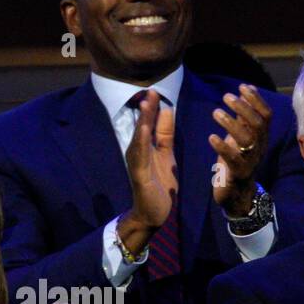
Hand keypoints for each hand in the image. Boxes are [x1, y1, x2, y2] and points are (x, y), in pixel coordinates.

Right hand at [123, 90, 177, 230]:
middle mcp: (138, 152)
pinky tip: (144, 130)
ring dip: (142, 121)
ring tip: (146, 104)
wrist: (154, 213)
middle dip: (146, 109)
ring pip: (139, 139)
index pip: (149, 123)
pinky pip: (140, 157)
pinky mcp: (138, 175)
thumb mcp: (166, 154)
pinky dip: (142, 143)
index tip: (156, 89)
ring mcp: (137, 163)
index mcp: (145, 146)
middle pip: (142, 127)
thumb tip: (166, 109)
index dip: (153, 107)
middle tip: (150, 90)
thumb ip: (165, 133)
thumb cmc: (159, 183)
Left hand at [210, 84, 271, 213]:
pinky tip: (211, 137)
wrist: (237, 194)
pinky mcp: (238, 173)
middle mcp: (259, 148)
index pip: (265, 116)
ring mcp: (250, 161)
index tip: (242, 86)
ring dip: (231, 123)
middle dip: (243, 107)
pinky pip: (233, 159)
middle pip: (257, 124)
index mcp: (261, 138)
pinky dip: (222, 147)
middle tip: (226, 97)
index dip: (256, 100)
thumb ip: (243, 118)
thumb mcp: (241, 137)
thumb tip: (243, 93)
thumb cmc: (236, 161)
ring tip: (216, 112)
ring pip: (247, 139)